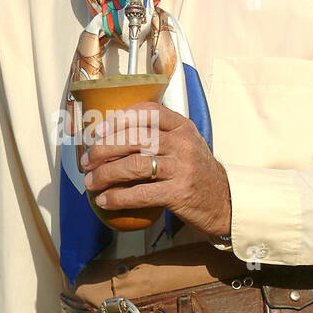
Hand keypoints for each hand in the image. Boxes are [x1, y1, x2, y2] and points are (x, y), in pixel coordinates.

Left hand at [79, 101, 231, 238]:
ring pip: (134, 165)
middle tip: (87, 160)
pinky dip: (118, 198)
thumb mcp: (186, 145)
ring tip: (91, 182)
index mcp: (182, 127)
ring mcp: (182, 168)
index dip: (119, 119)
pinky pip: (141, 193)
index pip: (147, 111)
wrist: (224, 201)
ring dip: (106, 174)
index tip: (99, 131)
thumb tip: (113, 138)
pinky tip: (105, 201)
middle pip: (134, 138)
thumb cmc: (197, 173)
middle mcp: (183, 143)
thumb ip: (159, 136)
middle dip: (104, 149)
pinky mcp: (179, 193)